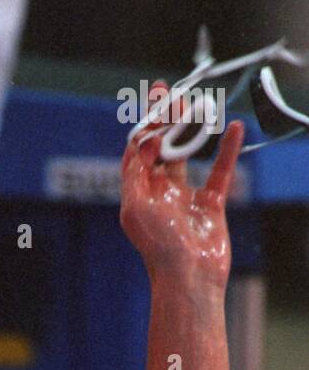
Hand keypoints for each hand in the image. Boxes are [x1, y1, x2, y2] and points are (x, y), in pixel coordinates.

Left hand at [121, 80, 243, 287]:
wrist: (190, 278)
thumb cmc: (159, 247)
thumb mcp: (136, 206)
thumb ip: (137, 171)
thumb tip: (145, 139)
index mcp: (138, 195)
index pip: (137, 153)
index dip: (143, 127)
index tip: (151, 104)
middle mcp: (160, 195)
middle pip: (161, 149)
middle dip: (164, 120)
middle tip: (170, 91)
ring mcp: (186, 199)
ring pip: (189, 156)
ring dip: (191, 130)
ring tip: (195, 102)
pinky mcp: (210, 206)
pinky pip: (220, 172)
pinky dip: (227, 150)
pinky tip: (233, 128)